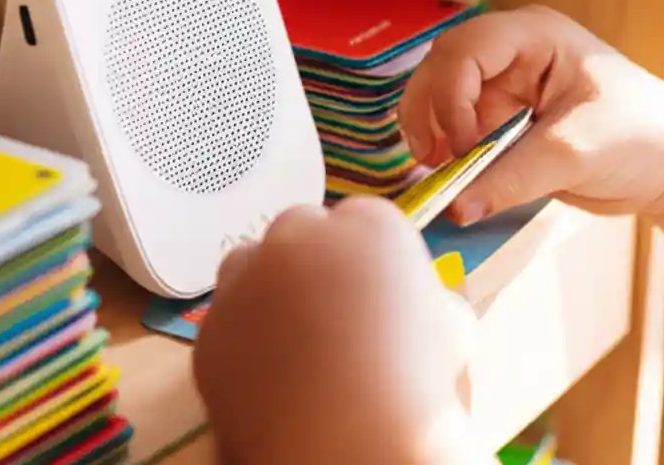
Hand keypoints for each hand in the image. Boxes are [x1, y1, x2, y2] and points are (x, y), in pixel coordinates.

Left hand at [192, 197, 487, 464]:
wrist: (347, 443)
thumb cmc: (415, 387)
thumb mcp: (452, 332)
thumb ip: (428, 301)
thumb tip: (423, 308)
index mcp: (369, 225)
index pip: (363, 220)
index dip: (370, 258)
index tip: (375, 291)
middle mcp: (299, 237)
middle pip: (301, 231)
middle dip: (313, 262)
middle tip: (334, 314)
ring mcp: (246, 280)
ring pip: (251, 266)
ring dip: (268, 289)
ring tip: (296, 343)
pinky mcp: (210, 329)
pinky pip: (226, 322)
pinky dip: (242, 340)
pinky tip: (271, 377)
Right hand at [399, 5, 663, 222]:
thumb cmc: (643, 137)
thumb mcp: (574, 155)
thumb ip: (510, 179)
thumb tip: (454, 206)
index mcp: (534, 35)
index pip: (464, 51)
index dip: (451, 98)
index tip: (466, 147)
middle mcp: (512, 52)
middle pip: (440, 68)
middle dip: (431, 114)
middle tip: (433, 161)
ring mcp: (505, 85)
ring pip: (439, 98)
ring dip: (433, 134)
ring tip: (441, 172)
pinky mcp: (503, 118)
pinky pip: (458, 130)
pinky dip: (448, 153)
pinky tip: (455, 178)